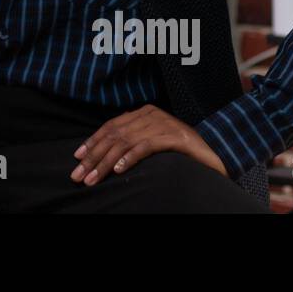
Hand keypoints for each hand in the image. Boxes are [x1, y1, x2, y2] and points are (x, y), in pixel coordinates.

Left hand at [69, 104, 226, 185]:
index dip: (93, 141)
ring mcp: (164, 124)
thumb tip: (102, 156)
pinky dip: (130, 158)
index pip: (111, 126)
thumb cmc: (180, 152)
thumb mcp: (152, 143)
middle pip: (115, 135)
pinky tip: (118, 170)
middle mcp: (151, 114)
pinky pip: (146, 146)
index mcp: (144, 113)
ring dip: (106, 163)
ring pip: (126, 142)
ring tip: (93, 178)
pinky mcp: (175, 137)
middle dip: (94, 157)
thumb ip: (132, 142)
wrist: (215, 153)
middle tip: (79, 175)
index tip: (77, 157)